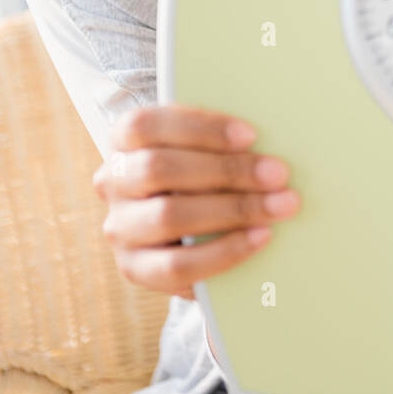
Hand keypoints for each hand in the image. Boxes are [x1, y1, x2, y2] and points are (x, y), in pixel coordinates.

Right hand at [93, 105, 299, 297]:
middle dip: (226, 170)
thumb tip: (267, 147)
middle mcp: (112, 181)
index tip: (251, 136)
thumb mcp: (205, 150)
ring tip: (280, 206)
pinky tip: (260, 237)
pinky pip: (177, 265)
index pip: (145, 125)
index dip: (198, 128)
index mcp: (124, 140)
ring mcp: (120, 227)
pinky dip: (225, 251)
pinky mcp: (134, 268)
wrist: (189, 231)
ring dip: (233, 209)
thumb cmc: (204, 175)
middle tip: (278, 174)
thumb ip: (222, 143)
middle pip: (159, 168)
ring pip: (168, 215)